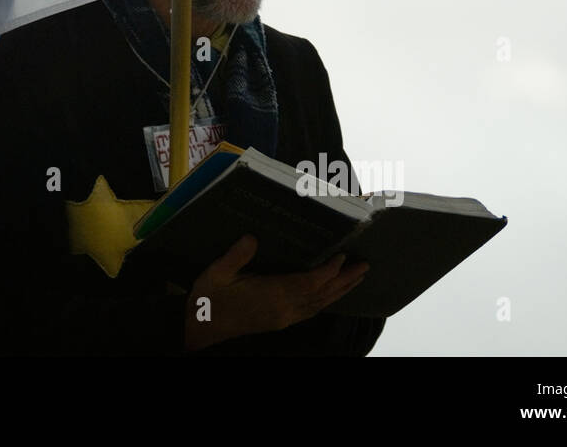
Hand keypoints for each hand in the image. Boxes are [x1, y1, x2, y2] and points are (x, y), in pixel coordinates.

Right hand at [183, 234, 367, 351]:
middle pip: (322, 294)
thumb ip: (236, 256)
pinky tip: (332, 294)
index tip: (343, 256)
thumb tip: (252, 237)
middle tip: (365, 266)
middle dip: (345, 280)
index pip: (308, 283)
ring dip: (340, 290)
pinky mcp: (280, 321)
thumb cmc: (209, 299)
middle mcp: (283, 310)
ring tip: (358, 278)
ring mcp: (284, 318)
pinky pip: (311, 310)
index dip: (328, 270)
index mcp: (271, 296)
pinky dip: (326, 300)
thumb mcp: (216, 273)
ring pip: (320, 304)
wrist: (200, 328)